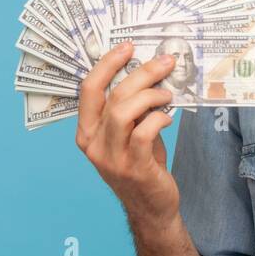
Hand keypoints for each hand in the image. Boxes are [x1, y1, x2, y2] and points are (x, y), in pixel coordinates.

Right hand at [76, 42, 180, 229]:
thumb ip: (131, 109)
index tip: (128, 47)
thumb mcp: (128, 135)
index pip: (89, 89)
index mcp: (86, 132)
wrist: (151, 208)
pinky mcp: (134, 168)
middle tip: (164, 63)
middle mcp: (93, 144)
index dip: (107, 64)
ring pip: (124, 112)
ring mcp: (111, 158)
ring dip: (150, 96)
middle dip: (142, 73)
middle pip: (113, 96)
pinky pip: (144, 132)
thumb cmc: (142, 164)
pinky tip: (168, 117)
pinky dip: (158, 118)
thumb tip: (150, 73)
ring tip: (167, 94)